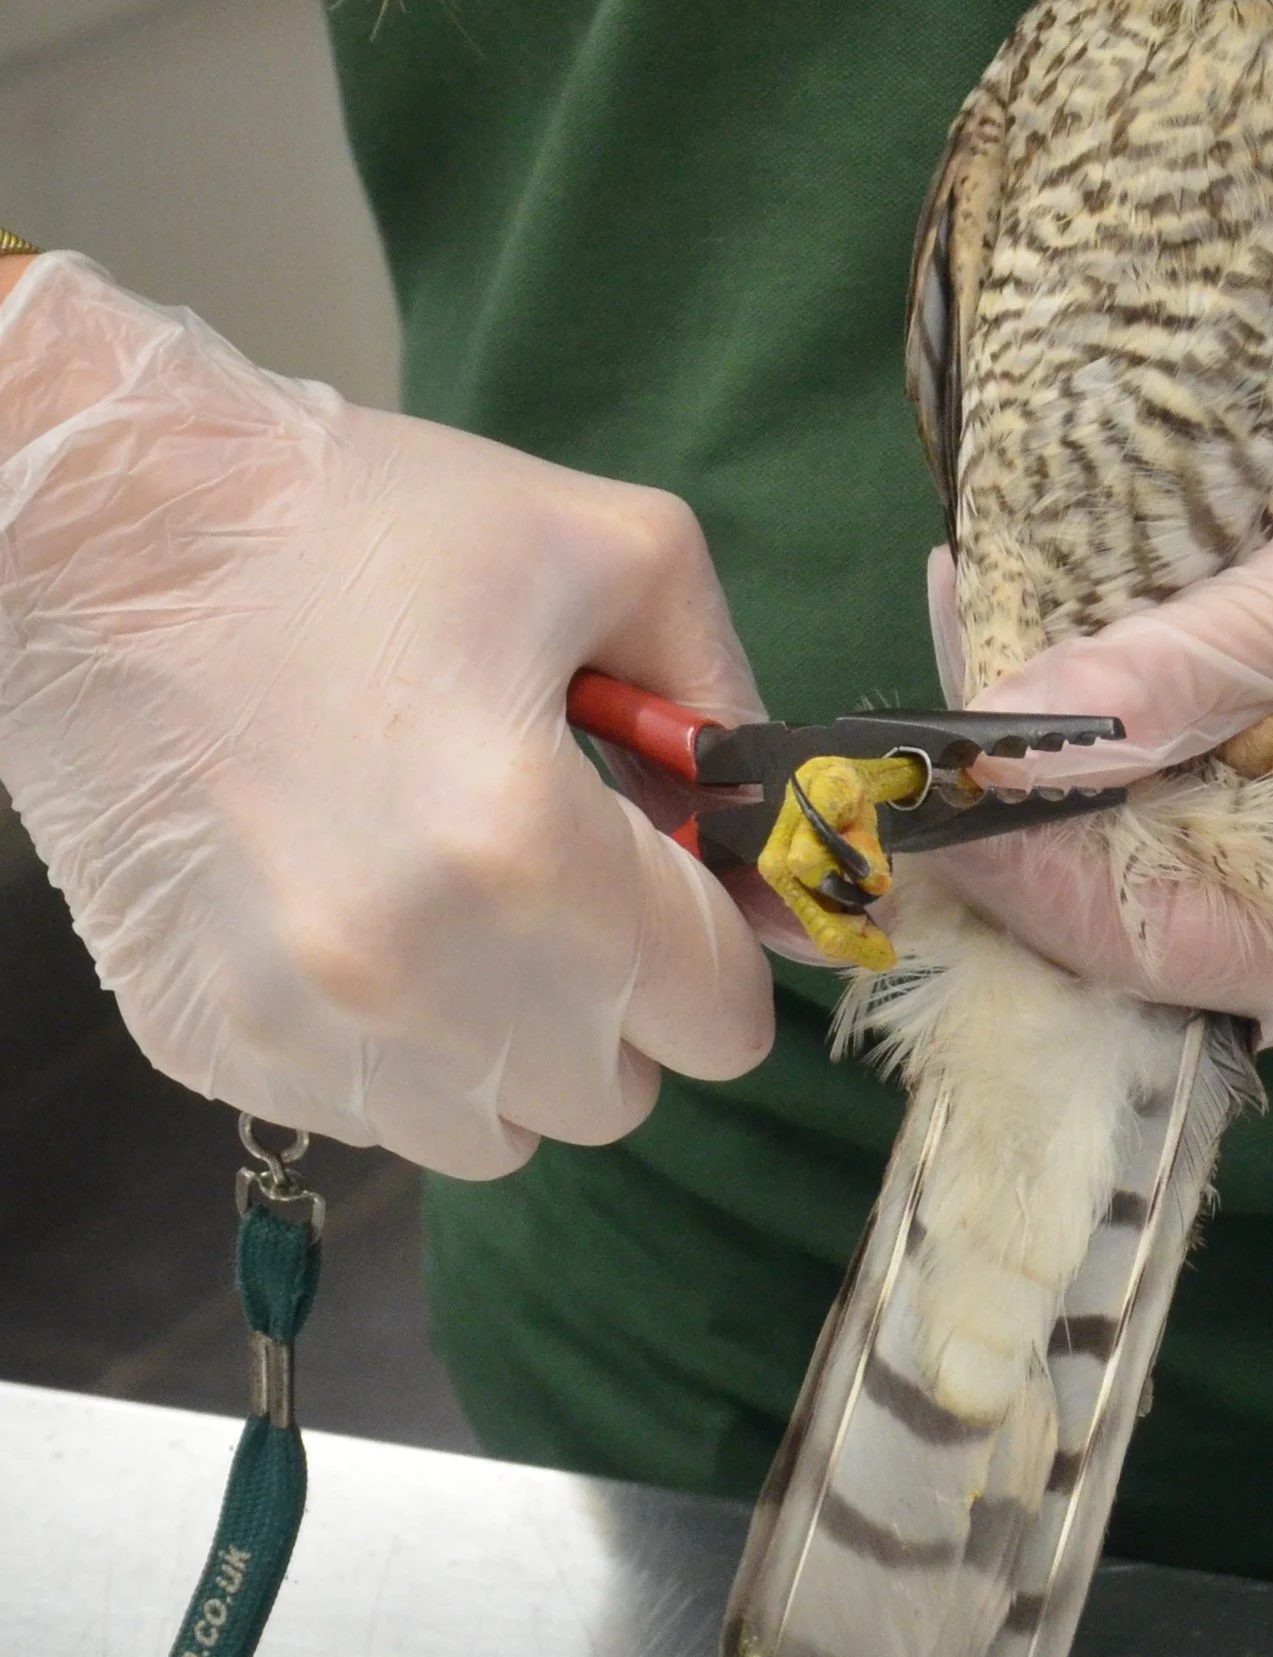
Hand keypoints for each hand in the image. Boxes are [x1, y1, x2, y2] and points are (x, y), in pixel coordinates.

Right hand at [0, 254, 773, 1177]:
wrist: (101, 528)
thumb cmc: (364, 524)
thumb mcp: (618, 552)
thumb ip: (736, 713)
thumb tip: (787, 845)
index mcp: (531, 853)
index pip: (721, 1021)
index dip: (724, 950)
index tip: (685, 886)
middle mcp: (415, 977)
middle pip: (616, 1093)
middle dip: (628, 997)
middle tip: (575, 880)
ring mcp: (296, 1028)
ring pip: (495, 1133)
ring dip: (517, 1046)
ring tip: (468, 908)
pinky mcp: (205, 1045)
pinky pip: (368, 1117)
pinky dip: (398, 1050)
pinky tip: (365, 919)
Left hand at [928, 153, 1272, 1044]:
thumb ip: (1189, 670)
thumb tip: (1005, 733)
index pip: (1189, 953)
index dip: (1043, 881)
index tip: (924, 793)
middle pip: (1170, 940)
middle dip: (1040, 843)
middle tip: (920, 748)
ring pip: (1172, 878)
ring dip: (1069, 791)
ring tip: (963, 689)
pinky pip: (1206, 812)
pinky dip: (1126, 749)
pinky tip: (1045, 666)